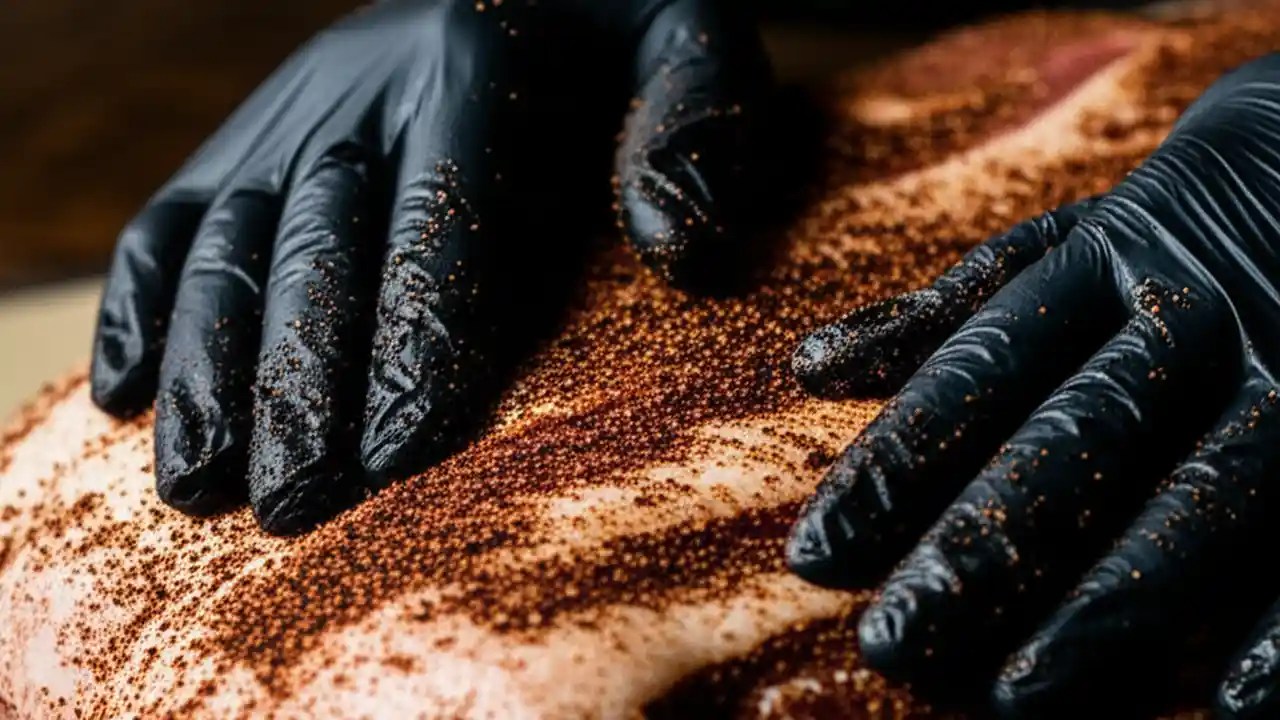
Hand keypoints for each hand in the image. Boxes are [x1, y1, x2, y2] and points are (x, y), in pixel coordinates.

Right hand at [90, 0, 768, 534]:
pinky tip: (127, 392)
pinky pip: (174, 213)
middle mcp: (363, 81)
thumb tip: (680, 248)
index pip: (438, 219)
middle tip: (294, 504)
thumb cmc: (622, 34)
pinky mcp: (250, 136)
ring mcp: (291, 109)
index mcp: (475, 57)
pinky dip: (143, 302)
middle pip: (314, 243)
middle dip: (299, 383)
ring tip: (200, 486)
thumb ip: (694, 124)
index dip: (409, 344)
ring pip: (226, 239)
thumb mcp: (690, 40)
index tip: (391, 462)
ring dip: (207, 365)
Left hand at [787, 53, 1279, 717]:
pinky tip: (1231, 706)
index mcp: (1097, 264)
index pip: (977, 370)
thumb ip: (943, 313)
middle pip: (1074, 441)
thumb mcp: (1060, 241)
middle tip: (891, 644)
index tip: (817, 555)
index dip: (896, 462)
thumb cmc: (1167, 224)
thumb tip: (809, 367)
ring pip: (1197, 498)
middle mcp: (1191, 316)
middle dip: (980, 546)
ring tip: (1014, 700)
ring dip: (1107, 605)